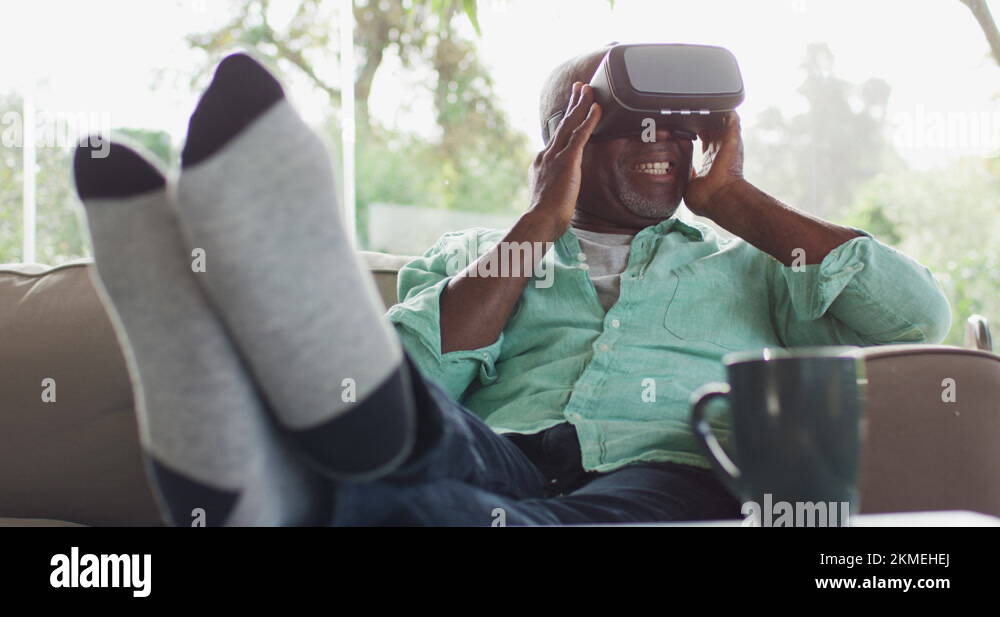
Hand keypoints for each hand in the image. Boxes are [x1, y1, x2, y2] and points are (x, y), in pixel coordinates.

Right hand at [527, 82, 601, 232]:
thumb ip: (554, 185)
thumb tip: (560, 187)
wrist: (540, 219)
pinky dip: (589, 120)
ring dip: (580, 105)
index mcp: (541, 162)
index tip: (571, 109)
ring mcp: (555, 156)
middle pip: (562, 123)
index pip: (556, 137)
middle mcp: (546, 154)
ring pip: (569, 124)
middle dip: (572, 104)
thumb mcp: (548, 195)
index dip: (565, 121)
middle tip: (579, 87)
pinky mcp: (567, 160)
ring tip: (588, 89)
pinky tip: (596, 108)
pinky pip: (580, 135)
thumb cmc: (545, 215)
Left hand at [684, 111, 745, 216]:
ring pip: (723, 123)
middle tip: (695, 108)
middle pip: (714, 129)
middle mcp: (721, 151)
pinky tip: (724, 102)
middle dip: (705, 119)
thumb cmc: (707, 198)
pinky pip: (732, 121)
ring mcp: (728, 145)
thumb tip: (681, 169)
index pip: (705, 141)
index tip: (687, 125)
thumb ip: (686, 174)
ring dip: (717, 113)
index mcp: (711, 161)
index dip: (696, 132)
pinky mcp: (732, 141)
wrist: (721, 197)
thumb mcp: (689, 185)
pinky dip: (729, 112)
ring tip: (709, 100)